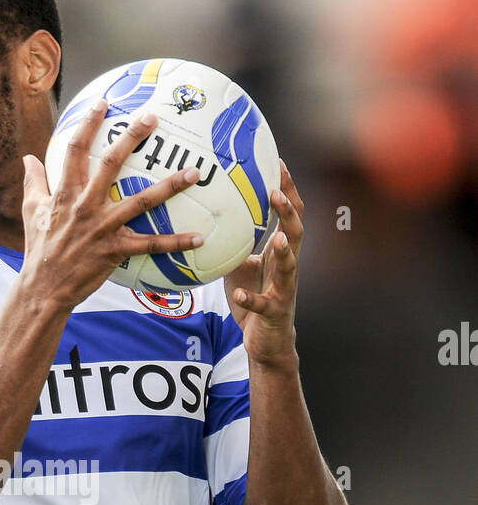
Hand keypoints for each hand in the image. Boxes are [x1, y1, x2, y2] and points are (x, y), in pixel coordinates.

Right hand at [21, 100, 204, 310]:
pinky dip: (176, 242)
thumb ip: (33, 182)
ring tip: (193, 172)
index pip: (75, 150)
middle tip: (153, 118)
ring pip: (141, 201)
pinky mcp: (115, 250)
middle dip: (132, 138)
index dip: (88, 124)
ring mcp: (102, 228)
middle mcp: (85, 205)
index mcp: (65, 192)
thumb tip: (28, 158)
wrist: (43, 288)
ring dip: (170, 186)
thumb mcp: (31, 211)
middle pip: (111, 163)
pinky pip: (151, 245)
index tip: (103, 104)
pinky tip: (199, 237)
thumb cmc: (38, 248)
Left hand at [223, 161, 303, 366]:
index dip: (287, 189)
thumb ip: (234, 242)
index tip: (278, 163)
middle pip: (295, 233)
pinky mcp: (275, 313)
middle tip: (276, 191)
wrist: (267, 341)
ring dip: (284, 252)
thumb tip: (208, 213)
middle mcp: (288, 267)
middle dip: (288, 211)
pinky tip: (241, 294)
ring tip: (276, 238)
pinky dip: (252, 298)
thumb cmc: (254, 298)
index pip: (289, 215)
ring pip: (290, 267)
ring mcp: (284, 290)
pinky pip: (264, 304)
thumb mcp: (241, 265)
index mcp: (280, 252)